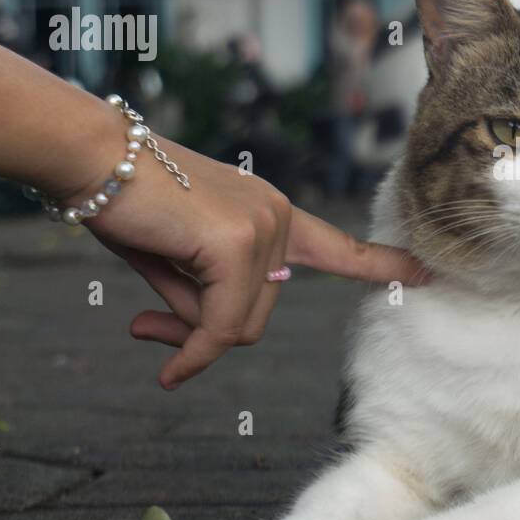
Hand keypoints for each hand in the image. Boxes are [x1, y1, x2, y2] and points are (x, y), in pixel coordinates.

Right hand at [57, 113, 425, 388]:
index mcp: (272, 215)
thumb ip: (204, 298)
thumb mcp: (176, 262)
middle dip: (205, 332)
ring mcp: (264, 229)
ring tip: (142, 314)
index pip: (340, 247)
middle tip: (148, 329)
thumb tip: (202, 348)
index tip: (429, 274)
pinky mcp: (238, 244)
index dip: (382, 266)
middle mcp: (279, 218)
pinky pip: (220, 325)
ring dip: (189, 334)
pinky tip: (162, 362)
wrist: (90, 157)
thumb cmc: (128, 205)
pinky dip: (192, 352)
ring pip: (238, 324)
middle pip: (258, 313)